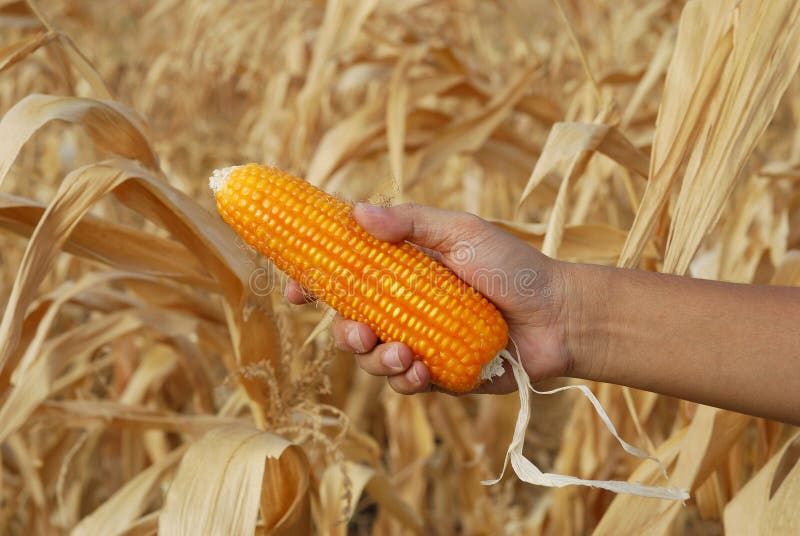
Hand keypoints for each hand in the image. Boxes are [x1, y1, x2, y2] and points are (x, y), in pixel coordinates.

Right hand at [285, 202, 572, 394]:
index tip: (293, 291)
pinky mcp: (438, 375)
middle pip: (351, 324)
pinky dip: (406, 380)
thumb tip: (356, 210)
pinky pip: (405, 384)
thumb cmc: (513, 267)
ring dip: (376, 361)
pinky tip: (420, 371)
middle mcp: (405, 308)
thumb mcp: (461, 233)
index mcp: (404, 272)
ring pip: (372, 359)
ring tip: (401, 355)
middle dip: (345, 334)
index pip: (348, 276)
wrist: (559, 316)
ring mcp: (420, 343)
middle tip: (360, 332)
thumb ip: (411, 222)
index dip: (315, 284)